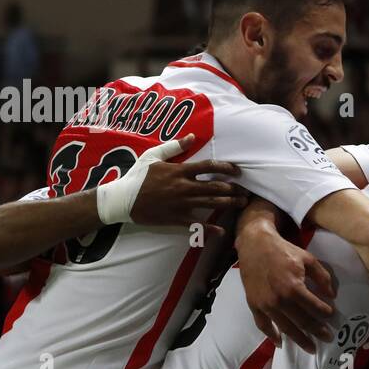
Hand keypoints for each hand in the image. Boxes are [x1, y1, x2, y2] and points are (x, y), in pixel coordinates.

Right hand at [127, 135, 248, 233]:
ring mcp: (181, 204)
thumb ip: (174, 147)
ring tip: (242, 204)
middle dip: (233, 189)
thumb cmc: (137, 176)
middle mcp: (184, 187)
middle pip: (215, 187)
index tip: (237, 171)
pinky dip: (209, 229)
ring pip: (210, 204)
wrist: (122, 199)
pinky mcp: (176, 218)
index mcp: (180, 171)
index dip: (226, 168)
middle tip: (247, 191)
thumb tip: (192, 136)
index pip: (209, 167)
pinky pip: (196, 225)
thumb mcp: (153, 156)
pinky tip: (221, 232)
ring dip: (229, 204)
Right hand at [237, 214, 336, 351]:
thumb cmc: (283, 251)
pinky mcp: (254, 305)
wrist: (254, 245)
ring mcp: (265, 304)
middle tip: (328, 338)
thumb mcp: (308, 258)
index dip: (325, 313)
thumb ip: (322, 277)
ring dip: (299, 339)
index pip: (314, 307)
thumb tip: (332, 295)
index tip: (332, 316)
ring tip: (311, 348)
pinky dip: (272, 336)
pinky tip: (281, 343)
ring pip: (285, 328)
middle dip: (317, 331)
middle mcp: (279, 299)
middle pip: (302, 321)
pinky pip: (263, 325)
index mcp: (293, 287)